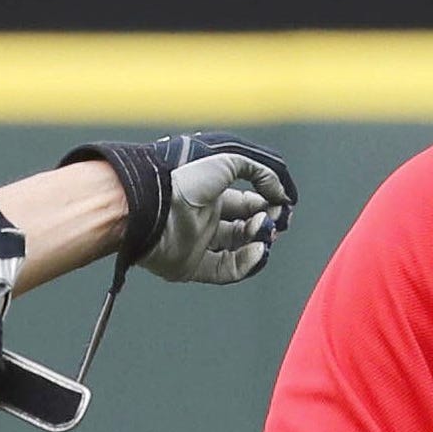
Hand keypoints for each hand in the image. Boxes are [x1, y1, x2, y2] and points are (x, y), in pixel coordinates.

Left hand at [62, 131, 298, 283]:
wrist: (151, 206)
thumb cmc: (183, 179)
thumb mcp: (226, 161)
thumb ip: (259, 171)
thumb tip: (281, 192)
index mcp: (210, 193)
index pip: (246, 203)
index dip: (266, 203)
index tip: (281, 203)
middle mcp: (204, 219)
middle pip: (245, 227)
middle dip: (264, 223)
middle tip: (274, 220)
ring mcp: (198, 244)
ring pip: (238, 249)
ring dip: (258, 242)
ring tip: (265, 233)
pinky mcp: (192, 267)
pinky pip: (225, 270)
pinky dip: (246, 263)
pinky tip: (258, 251)